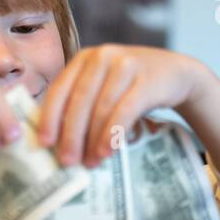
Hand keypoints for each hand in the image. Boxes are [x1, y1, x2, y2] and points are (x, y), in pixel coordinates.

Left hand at [37, 45, 205, 166]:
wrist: (175, 72)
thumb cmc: (131, 85)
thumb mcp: (104, 84)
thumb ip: (82, 102)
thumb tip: (57, 141)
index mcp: (84, 58)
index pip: (60, 89)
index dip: (50, 117)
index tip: (44, 143)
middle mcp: (103, 56)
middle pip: (80, 100)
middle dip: (71, 134)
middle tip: (66, 161)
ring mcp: (126, 65)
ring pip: (102, 107)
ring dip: (93, 139)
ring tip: (89, 163)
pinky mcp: (146, 80)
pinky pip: (125, 110)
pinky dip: (113, 133)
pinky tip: (108, 151)